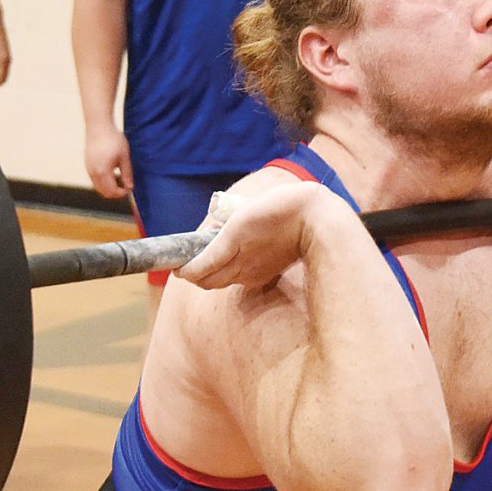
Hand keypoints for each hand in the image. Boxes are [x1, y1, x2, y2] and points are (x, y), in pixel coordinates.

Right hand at [84, 124, 131, 199]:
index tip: (129, 186)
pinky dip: (103, 179)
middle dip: (115, 191)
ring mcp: (88, 169)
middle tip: (125, 182)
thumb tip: (130, 186)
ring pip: (98, 186)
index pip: (112, 191)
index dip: (122, 192)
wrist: (98, 125)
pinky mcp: (87, 164)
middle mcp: (93, 173)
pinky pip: (95, 179)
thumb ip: (127, 173)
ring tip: (119, 174)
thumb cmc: (113, 139)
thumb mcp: (124, 157)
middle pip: (104, 192)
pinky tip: (111, 169)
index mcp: (102, 172)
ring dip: (109, 185)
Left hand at [175, 182, 342, 290]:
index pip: (199, 269)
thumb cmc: (281, 208)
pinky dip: (228, 275)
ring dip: (210, 276)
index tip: (176, 263)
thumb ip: (225, 228)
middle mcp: (241, 265)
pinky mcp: (266, 275)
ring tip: (204, 262)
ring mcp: (254, 273)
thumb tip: (207, 242)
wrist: (315, 219)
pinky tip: (230, 262)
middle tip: (185, 263)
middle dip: (193, 275)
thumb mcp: (244, 213)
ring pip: (222, 283)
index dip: (184, 269)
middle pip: (207, 282)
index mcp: (231, 245)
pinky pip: (240, 281)